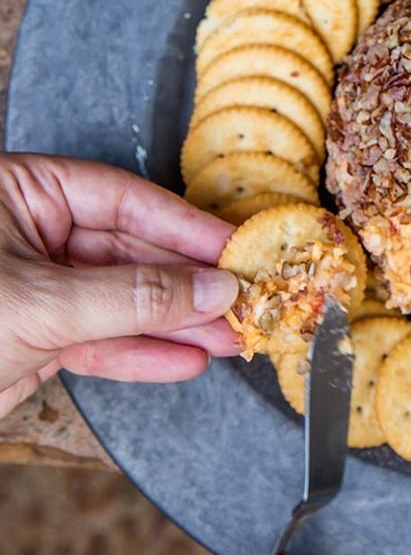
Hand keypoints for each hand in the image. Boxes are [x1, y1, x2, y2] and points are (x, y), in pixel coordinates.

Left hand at [0, 152, 240, 418]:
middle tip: (245, 298)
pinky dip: (140, 354)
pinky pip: (99, 341)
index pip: (124, 200)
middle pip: (130, 252)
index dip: (186, 225)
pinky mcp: (32, 339)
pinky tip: (183, 360)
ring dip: (176, 324)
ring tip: (230, 337)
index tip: (237, 247)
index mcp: (20, 194)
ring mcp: (34, 289)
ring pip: (121, 301)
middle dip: (188, 283)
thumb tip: (212, 288)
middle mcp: (30, 235)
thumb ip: (132, 296)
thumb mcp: (38, 303)